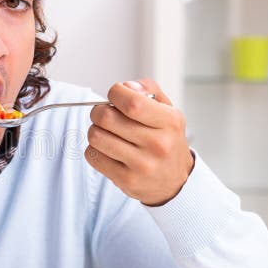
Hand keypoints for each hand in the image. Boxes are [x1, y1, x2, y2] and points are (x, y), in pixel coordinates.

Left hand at [84, 79, 194, 205]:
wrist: (174, 181)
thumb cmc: (165, 138)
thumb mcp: (167, 110)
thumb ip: (148, 90)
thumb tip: (126, 87)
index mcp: (170, 122)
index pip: (131, 102)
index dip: (115, 93)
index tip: (115, 95)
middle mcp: (158, 144)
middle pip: (106, 118)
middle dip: (98, 111)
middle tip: (104, 115)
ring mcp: (142, 165)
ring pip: (96, 136)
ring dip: (96, 131)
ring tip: (107, 133)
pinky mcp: (127, 180)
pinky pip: (93, 156)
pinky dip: (95, 150)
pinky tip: (108, 150)